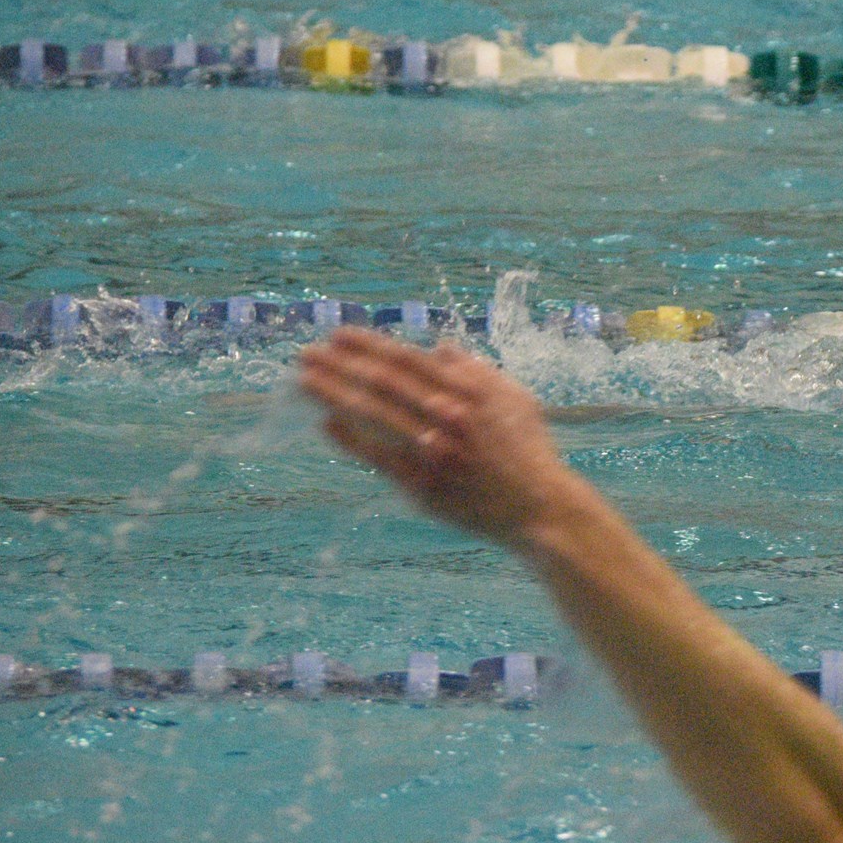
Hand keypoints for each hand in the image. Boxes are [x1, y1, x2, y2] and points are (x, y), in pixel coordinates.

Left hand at [299, 327, 583, 547]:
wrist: (539, 506)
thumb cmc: (528, 450)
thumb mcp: (516, 399)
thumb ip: (478, 371)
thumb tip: (439, 347)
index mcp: (472, 391)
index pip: (409, 360)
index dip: (370, 346)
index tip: (338, 335)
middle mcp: (450, 416)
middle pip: (384, 383)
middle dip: (340, 364)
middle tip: (305, 353)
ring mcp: (435, 451)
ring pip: (375, 416)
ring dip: (335, 395)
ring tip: (304, 380)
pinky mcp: (425, 485)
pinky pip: (380, 457)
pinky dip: (352, 439)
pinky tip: (326, 424)